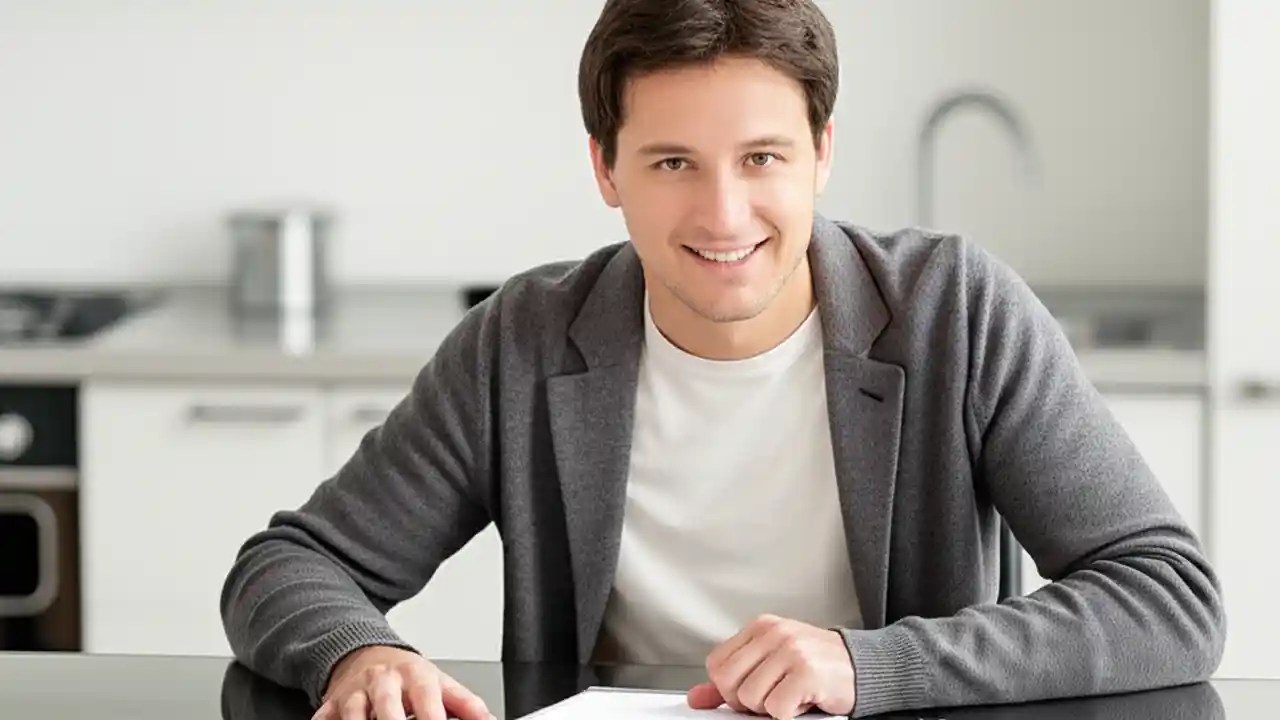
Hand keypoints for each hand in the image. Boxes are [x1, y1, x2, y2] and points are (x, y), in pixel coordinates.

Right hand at [312, 645, 492, 719]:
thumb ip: (466, 704)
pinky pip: (324, 718)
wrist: (366, 654)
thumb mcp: (440, 682)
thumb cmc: (407, 675)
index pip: (427, 703)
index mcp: (415, 676)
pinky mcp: (330, 705)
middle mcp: (383, 682)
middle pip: (388, 710)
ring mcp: (354, 693)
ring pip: (354, 715)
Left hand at [687, 615, 855, 718]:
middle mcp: (774, 634)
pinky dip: (788, 714)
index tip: (751, 690)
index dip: (728, 688)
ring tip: (790, 696)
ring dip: (770, 708)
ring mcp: (791, 651)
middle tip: (770, 698)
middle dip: (745, 701)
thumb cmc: (817, 665)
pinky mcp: (807, 673)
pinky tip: (803, 701)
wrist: (864, 666)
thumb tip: (697, 697)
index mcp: (761, 627)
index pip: (716, 664)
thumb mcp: (771, 664)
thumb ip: (734, 679)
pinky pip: (777, 708)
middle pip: (727, 682)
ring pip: (750, 698)